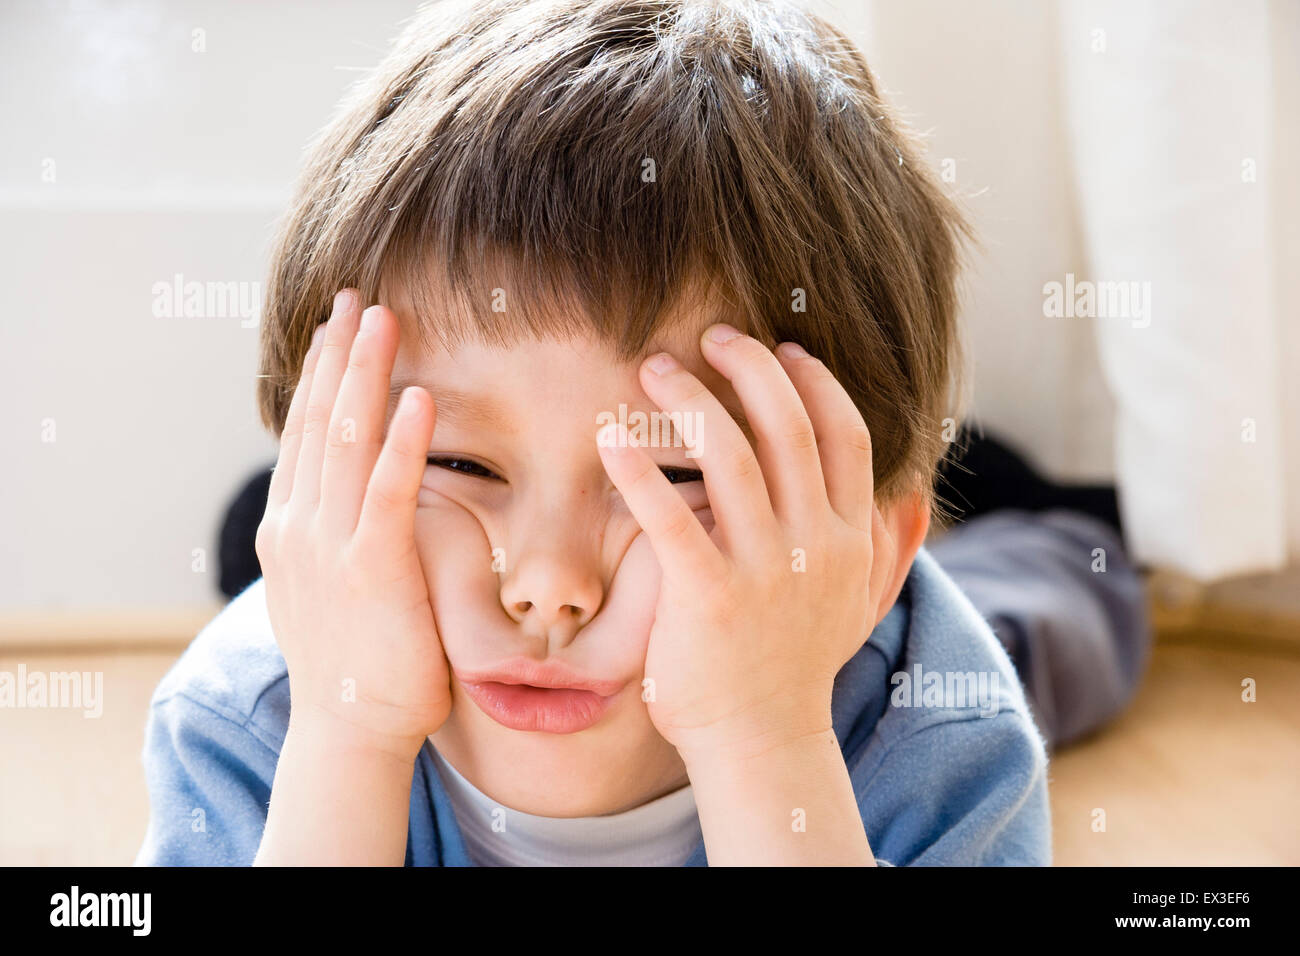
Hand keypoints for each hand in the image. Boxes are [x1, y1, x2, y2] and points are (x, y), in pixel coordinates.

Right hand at [256, 290, 449, 759]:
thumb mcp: (328, 586)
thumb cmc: (355, 661)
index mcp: (290, 526)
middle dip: (339, 355)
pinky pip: (389, 489)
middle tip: (359, 299)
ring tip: (385, 320)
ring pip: (346, 439)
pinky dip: (404, 440)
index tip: (338, 328)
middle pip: (318, 420)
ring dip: (367, 374)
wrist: (349, 729)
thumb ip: (336, 535)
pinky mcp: (370, 567)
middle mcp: (299, 525)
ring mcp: (328, 545)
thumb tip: (353, 503)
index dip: (321, 375)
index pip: (304, 433)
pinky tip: (422, 398)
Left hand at [596, 325, 895, 764]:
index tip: (783, 349)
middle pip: (790, 425)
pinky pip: (671, 516)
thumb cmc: (797, 666)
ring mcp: (765, 570)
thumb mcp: (859, 604)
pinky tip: (610, 439)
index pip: (845, 434)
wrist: (761, 743)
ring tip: (655, 371)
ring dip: (692, 400)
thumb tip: (914, 500)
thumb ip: (887, 548)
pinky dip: (639, 469)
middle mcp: (816, 544)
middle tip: (712, 337)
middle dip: (750, 367)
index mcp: (850, 537)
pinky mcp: (708, 596)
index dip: (815, 382)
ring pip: (733, 454)